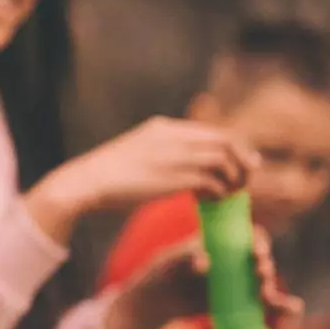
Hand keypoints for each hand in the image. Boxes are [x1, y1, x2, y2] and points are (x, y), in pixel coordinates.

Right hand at [31, 118, 255, 233]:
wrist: (84, 183)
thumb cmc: (106, 177)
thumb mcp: (135, 153)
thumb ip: (158, 153)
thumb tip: (175, 168)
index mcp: (162, 127)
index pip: (210, 131)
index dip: (231, 148)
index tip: (238, 164)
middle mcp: (173, 136)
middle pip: (225, 140)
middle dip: (242, 160)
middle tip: (245, 180)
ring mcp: (174, 155)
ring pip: (223, 158)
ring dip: (234, 177)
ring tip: (231, 193)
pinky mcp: (174, 177)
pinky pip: (212, 181)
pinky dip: (219, 191)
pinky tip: (214, 201)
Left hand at [113, 226, 299, 328]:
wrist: (157, 302)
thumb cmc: (163, 273)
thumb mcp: (171, 262)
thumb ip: (185, 258)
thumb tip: (205, 263)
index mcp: (223, 243)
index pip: (249, 236)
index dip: (258, 242)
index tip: (255, 253)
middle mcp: (235, 261)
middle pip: (260, 261)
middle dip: (265, 267)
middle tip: (259, 273)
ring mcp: (238, 283)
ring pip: (263, 283)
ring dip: (271, 288)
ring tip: (265, 297)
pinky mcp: (238, 303)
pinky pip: (263, 305)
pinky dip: (277, 308)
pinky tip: (289, 309)